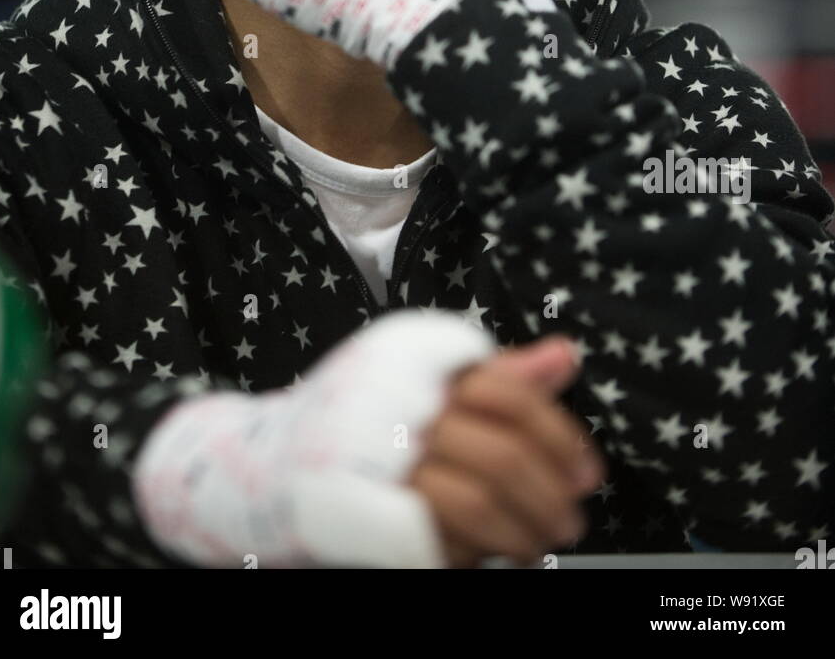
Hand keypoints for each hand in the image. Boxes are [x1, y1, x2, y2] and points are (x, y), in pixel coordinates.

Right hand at [404, 337, 605, 567]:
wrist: (319, 470)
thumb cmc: (396, 425)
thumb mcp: (449, 387)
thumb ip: (508, 377)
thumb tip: (564, 354)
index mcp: (430, 379)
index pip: (513, 398)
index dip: (560, 438)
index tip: (586, 469)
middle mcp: (410, 421)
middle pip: (504, 457)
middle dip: (550, 496)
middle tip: (570, 520)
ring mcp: (394, 472)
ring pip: (479, 503)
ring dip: (524, 531)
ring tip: (540, 540)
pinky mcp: (385, 519)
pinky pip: (447, 540)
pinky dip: (487, 550)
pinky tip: (505, 551)